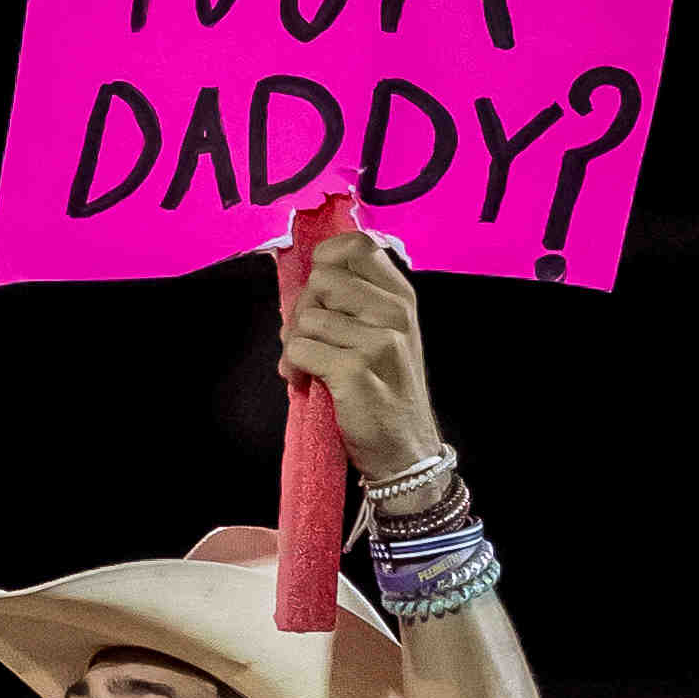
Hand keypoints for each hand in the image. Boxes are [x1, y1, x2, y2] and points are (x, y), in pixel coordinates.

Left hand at [277, 231, 441, 487]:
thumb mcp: (385, 335)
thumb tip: (308, 281)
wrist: (405, 452)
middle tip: (308, 340)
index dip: (324, 262)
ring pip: (306, 318)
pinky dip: (294, 367)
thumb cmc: (384, 391)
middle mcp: (395, 312)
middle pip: (321, 280)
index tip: (320, 295)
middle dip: (302, 310)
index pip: (355, 246)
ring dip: (294, 345)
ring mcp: (379, 341)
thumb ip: (355, 302)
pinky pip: (301, 349)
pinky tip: (305, 383)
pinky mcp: (356, 370)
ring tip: (306, 368)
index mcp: (401, 296)